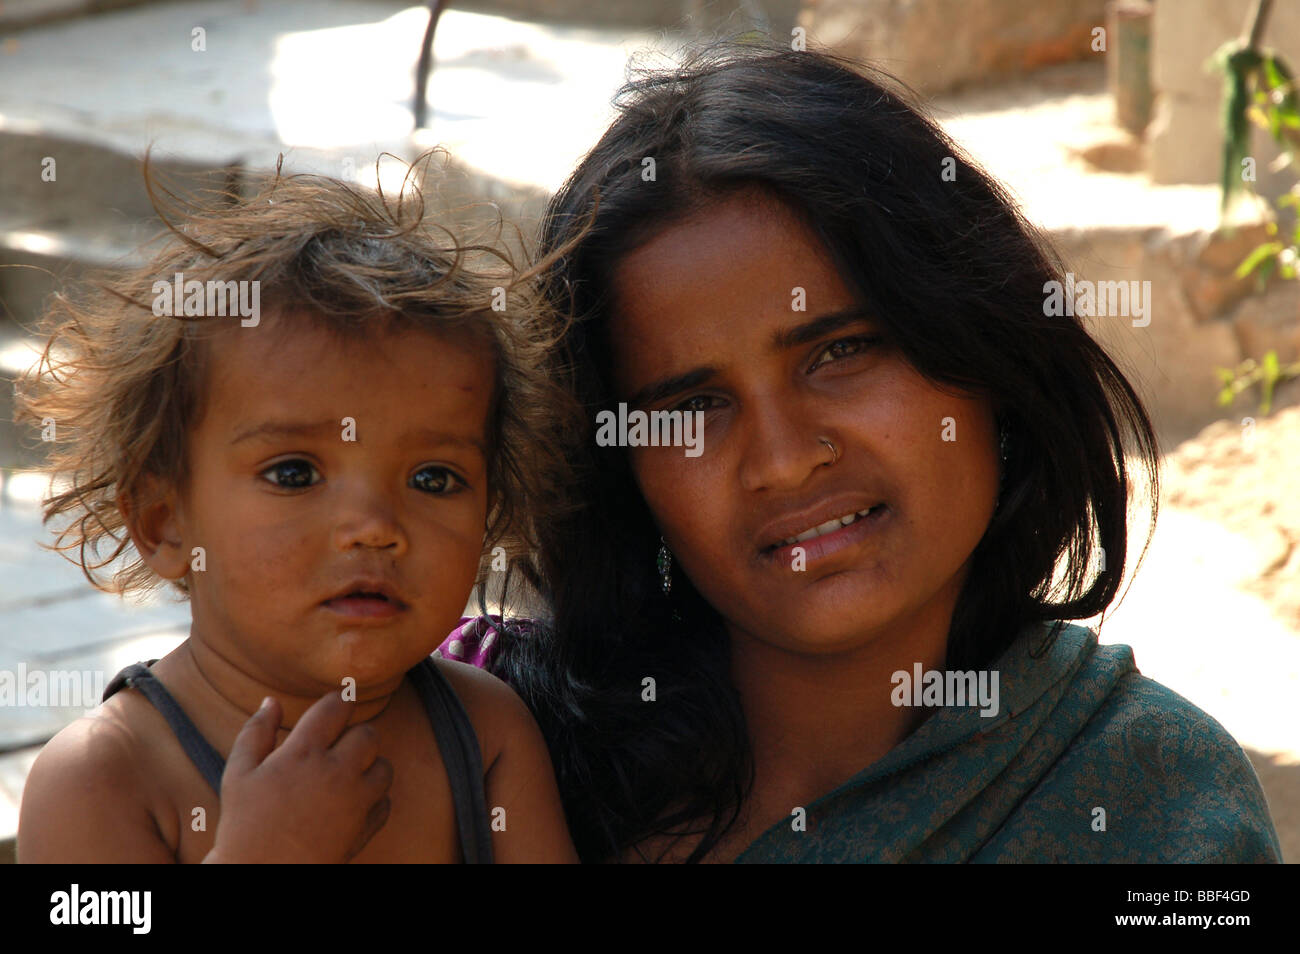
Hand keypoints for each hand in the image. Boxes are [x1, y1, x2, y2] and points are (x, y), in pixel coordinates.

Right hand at [203, 692, 392, 862]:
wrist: (260, 875)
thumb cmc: (244, 825)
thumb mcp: (238, 775)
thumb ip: (256, 732)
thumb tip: (271, 701)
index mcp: (304, 753)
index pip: (336, 708)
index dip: (339, 700)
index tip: (338, 703)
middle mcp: (336, 772)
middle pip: (369, 734)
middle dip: (356, 735)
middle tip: (340, 746)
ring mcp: (355, 801)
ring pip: (385, 767)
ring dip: (370, 767)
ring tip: (347, 775)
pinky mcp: (365, 828)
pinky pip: (385, 802)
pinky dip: (374, 800)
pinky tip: (351, 803)